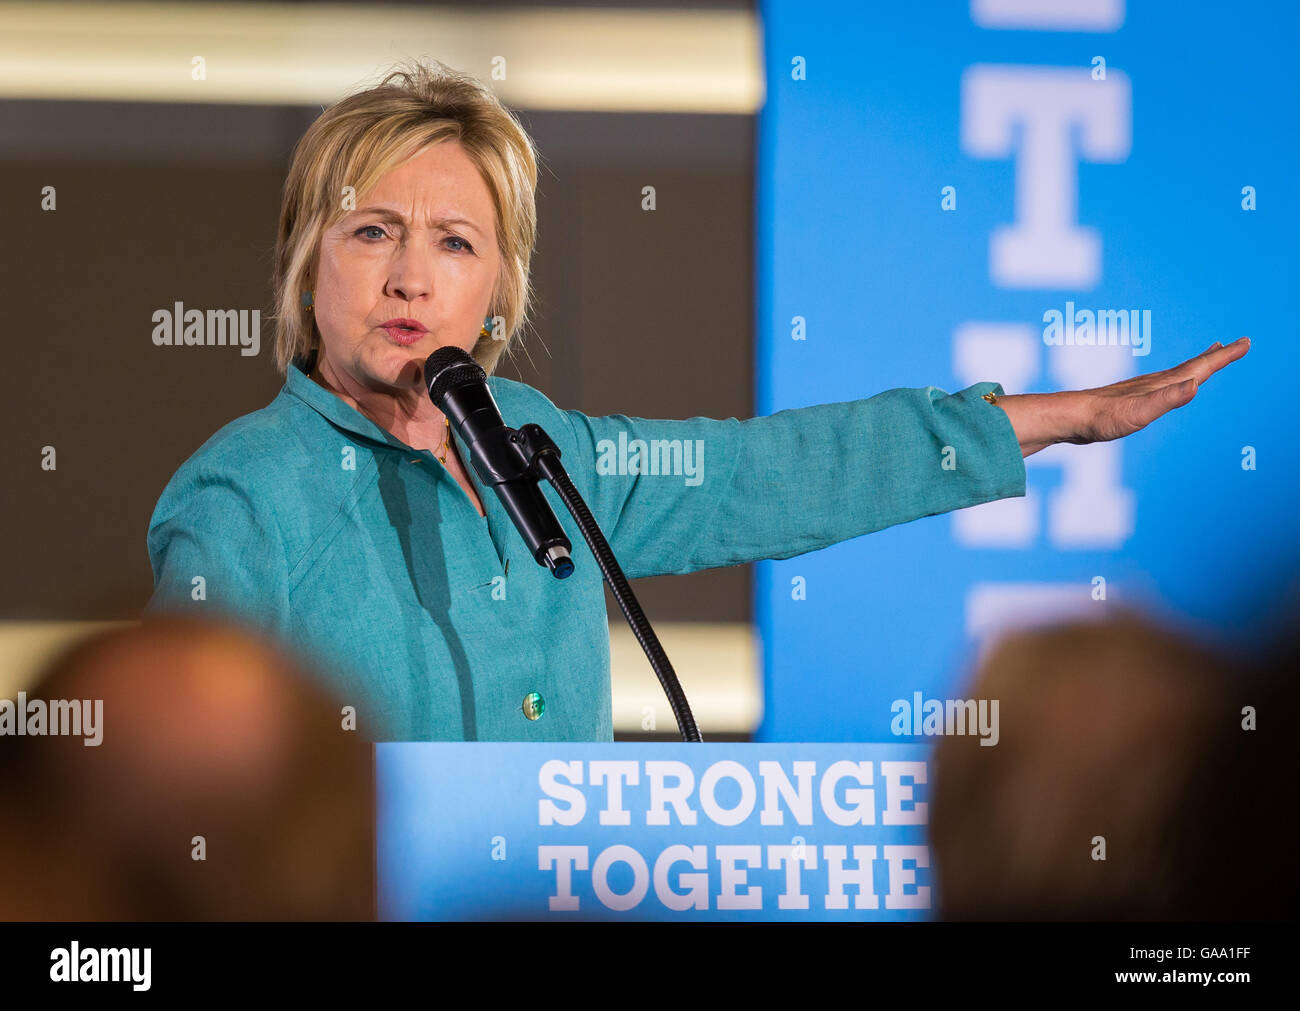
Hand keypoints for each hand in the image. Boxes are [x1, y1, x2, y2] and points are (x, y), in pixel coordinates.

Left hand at [994, 338, 1250, 456]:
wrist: (1070, 418)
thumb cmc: (1103, 418)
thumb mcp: (1140, 412)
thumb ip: (1167, 399)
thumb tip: (1195, 385)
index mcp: (1163, 385)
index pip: (1201, 368)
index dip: (1224, 356)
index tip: (1245, 341)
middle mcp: (1155, 383)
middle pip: (1192, 366)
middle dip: (1217, 356)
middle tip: (1236, 344)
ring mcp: (1142, 391)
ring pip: (1178, 374)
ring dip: (1198, 364)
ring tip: (1209, 355)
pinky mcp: (1130, 400)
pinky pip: (1163, 386)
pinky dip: (1176, 380)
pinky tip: (1171, 384)